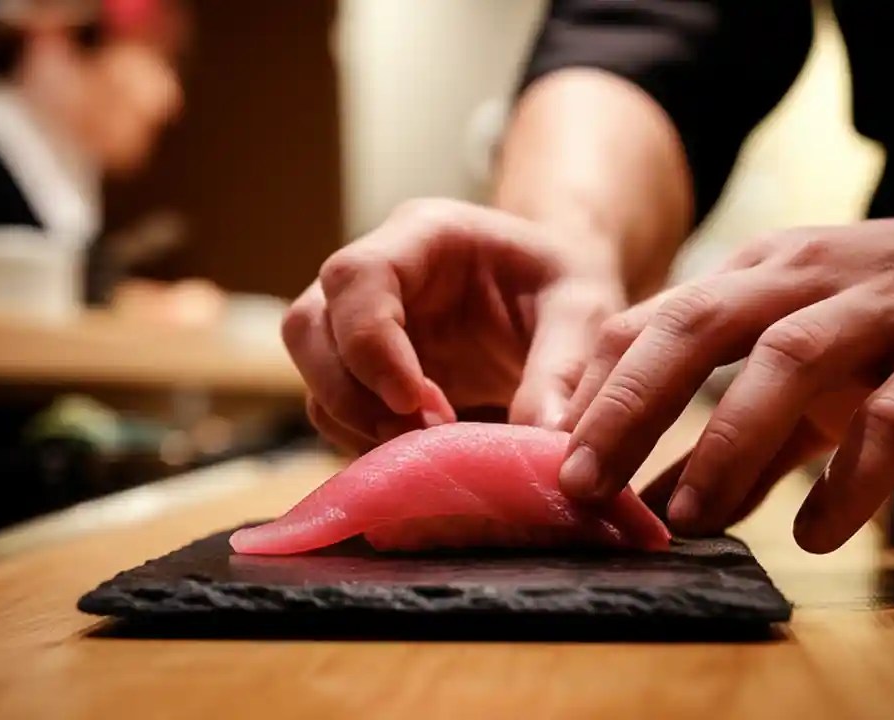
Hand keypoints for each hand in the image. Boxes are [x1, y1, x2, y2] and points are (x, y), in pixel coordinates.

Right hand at [283, 198, 624, 454]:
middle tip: (420, 435)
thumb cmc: (564, 289)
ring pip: (309, 371)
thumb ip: (563, 369)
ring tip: (424, 452)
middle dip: (350, 392)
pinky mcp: (358, 370)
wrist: (554, 301)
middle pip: (308, 324)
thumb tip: (540, 439)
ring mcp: (355, 321)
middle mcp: (373, 272)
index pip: (358, 278)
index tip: (418, 403)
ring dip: (352, 421)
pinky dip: (361, 439)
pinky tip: (418, 456)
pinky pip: (330, 409)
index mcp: (423, 234)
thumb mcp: (585, 313)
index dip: (371, 345)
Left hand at [558, 181, 893, 552]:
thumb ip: (747, 433)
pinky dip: (850, 479)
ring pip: (787, 360)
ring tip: (686, 515)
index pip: (651, 320)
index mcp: (759, 273)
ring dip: (727, 440)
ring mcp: (883, 310)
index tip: (545, 457)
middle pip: (696, 327)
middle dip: (628, 405)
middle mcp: (807, 278)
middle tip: (580, 482)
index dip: (593, 388)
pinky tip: (814, 532)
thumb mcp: (813, 357)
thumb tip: (665, 504)